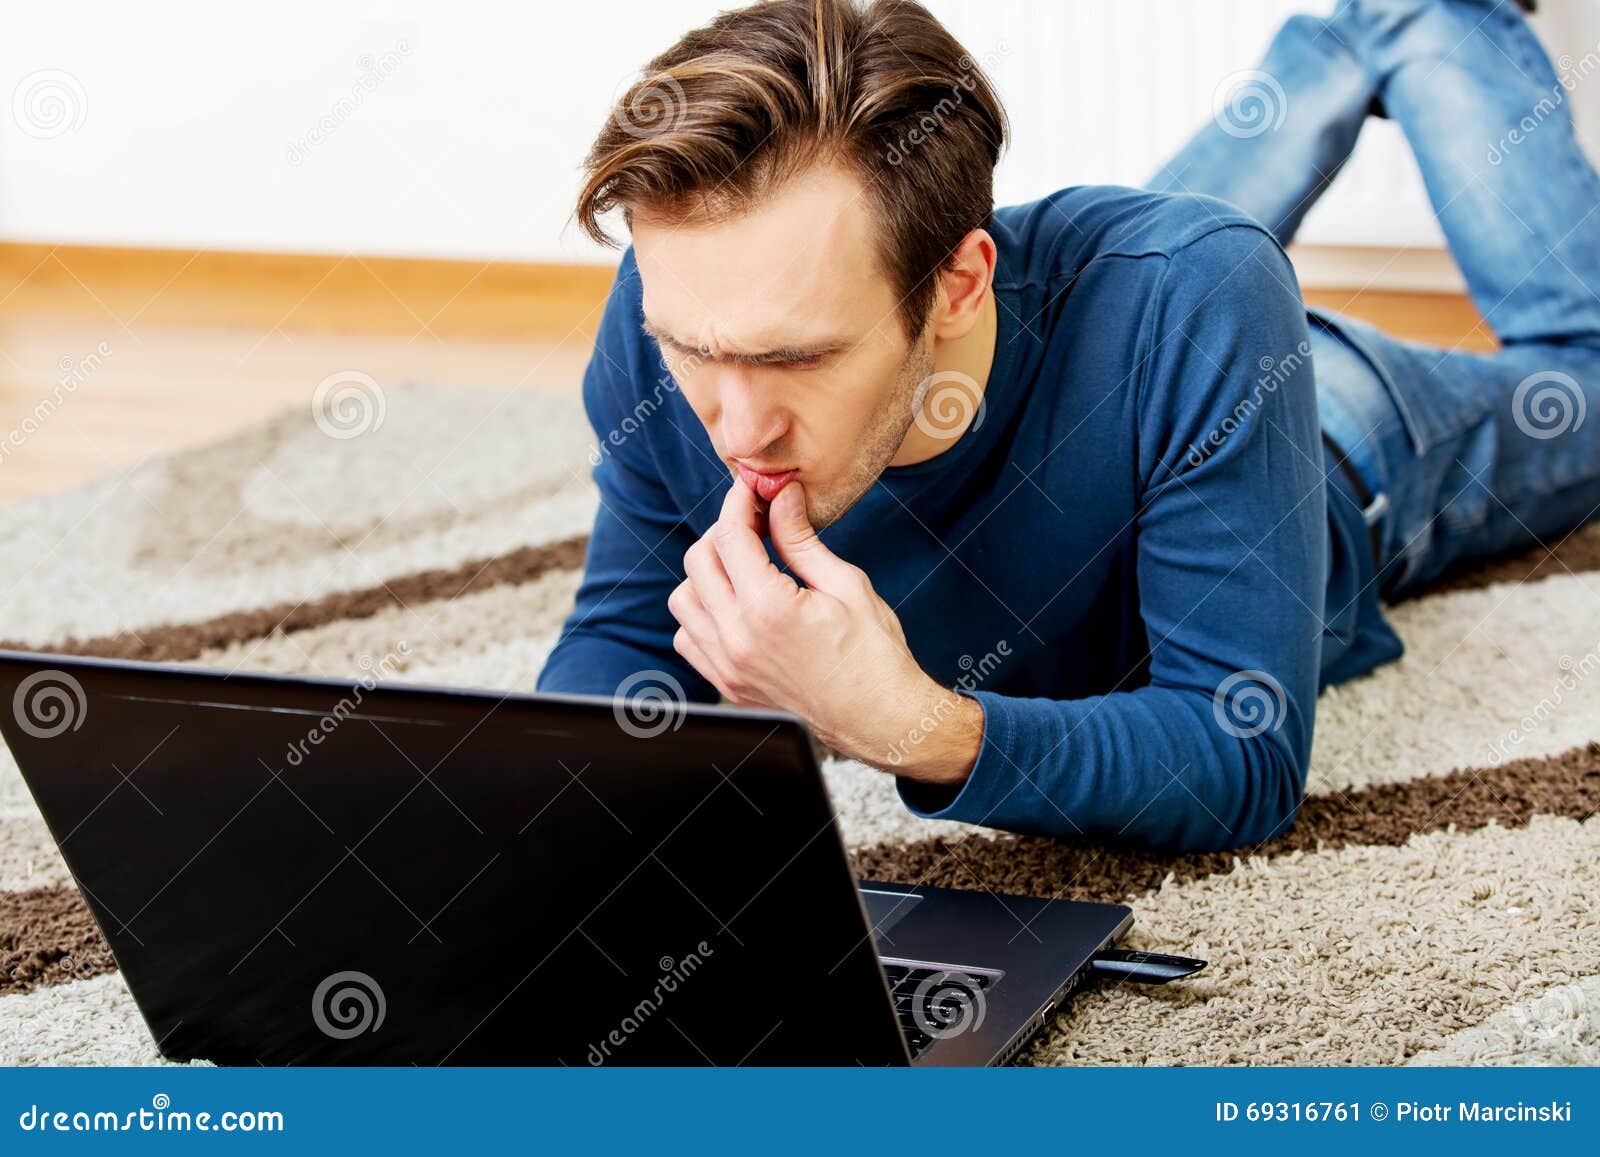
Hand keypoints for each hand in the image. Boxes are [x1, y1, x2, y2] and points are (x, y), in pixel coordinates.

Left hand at [668, 481, 981, 785]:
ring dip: (707, 573)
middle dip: (723, 531)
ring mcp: (727, 668)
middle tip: (755, 522)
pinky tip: (736, 606)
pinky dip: (702, 613)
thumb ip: (801, 540)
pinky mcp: (727, 686)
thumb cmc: (875, 655)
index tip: (751, 488)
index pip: (731, 536)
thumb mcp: (845, 584)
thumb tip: (781, 497)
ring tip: (744, 566)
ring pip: (684, 600)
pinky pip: (689, 638)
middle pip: (699, 561)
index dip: (738, 502)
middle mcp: (737, 640)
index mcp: (770, 610)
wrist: (881, 720)